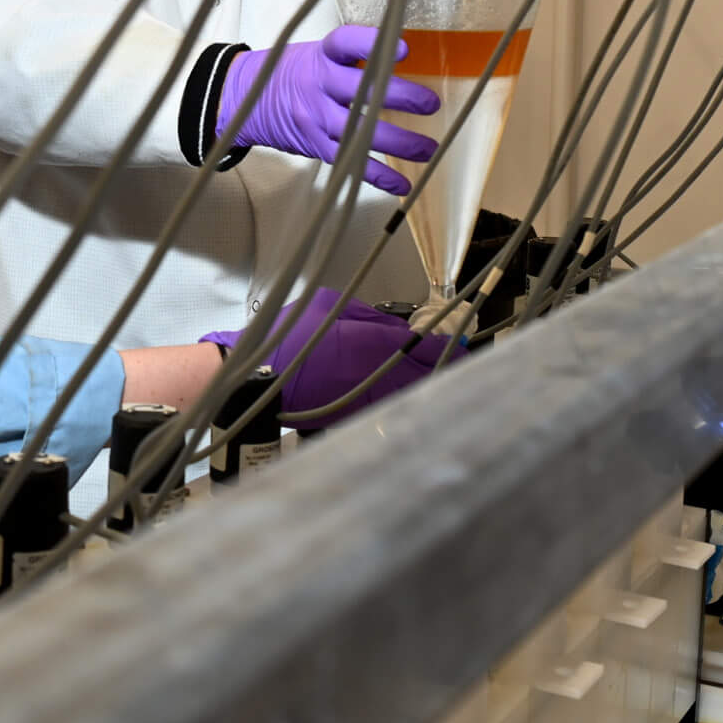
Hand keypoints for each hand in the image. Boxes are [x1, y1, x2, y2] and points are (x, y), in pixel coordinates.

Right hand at [203, 288, 462, 420]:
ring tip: (439, 378)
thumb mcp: (332, 308)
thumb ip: (370, 318)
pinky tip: (409, 392)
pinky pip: (389, 405)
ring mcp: (366, 398)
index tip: (462, 345)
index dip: (447, 348)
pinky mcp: (355, 413)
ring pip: (410, 394)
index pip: (424, 347)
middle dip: (442, 369)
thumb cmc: (291, 335)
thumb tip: (398, 329)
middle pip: (424, 375)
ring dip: (426, 386)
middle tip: (459, 362)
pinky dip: (403, 399)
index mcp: (372, 342)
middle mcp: (376, 374)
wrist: (260, 374)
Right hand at [219, 26, 438, 195]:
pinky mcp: (315, 145)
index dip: (373, 45)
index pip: (346, 43)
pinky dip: (378, 176)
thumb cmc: (292, 74)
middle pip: (363, 91)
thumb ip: (353, 58)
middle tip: (430, 104)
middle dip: (401, 98)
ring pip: (361, 132)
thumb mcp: (316, 54)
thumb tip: (401, 59)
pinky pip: (350, 163)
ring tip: (428, 148)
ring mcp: (316, 118)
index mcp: (321, 56)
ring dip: (400, 143)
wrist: (245, 99)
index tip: (403, 49)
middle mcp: (319, 85)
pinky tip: (402, 183)